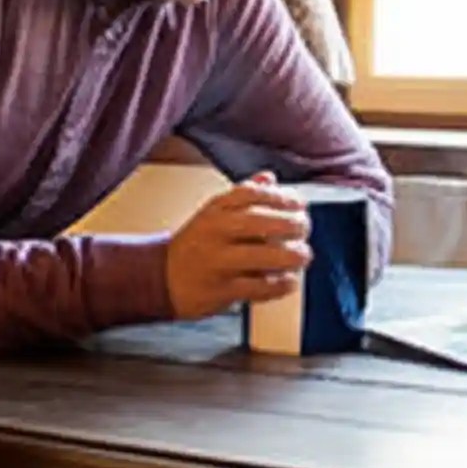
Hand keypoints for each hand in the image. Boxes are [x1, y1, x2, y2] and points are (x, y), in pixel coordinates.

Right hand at [166, 171, 311, 319]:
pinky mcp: (220, 290)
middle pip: (260, 222)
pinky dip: (279, 285)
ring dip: (290, 256)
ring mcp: (217, 261)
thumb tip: (270, 178)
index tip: (300, 203)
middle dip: (291, 224)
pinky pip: (257, 287)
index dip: (281, 196)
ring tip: (303, 256)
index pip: (251, 194)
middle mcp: (215, 232)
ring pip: (261, 256)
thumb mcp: (215, 214)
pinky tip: (289, 281)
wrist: (161, 277)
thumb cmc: (198, 243)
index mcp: (215, 209)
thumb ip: (243, 196)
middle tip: (305, 228)